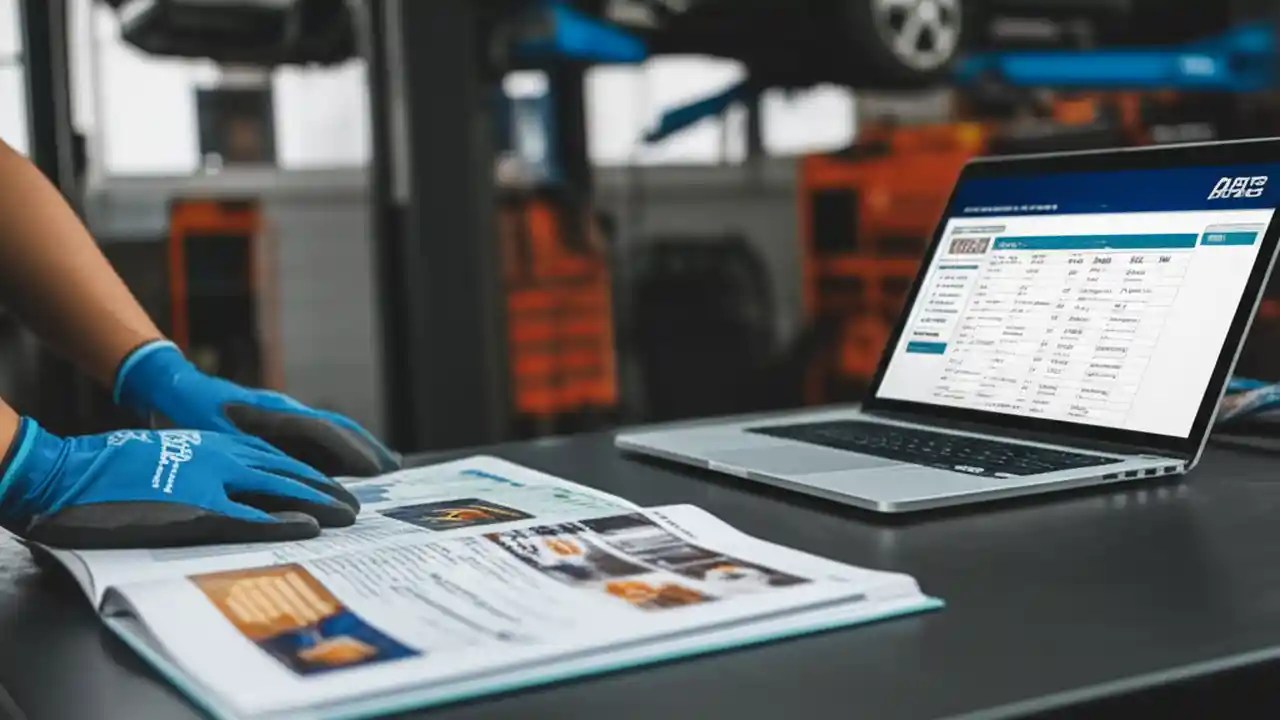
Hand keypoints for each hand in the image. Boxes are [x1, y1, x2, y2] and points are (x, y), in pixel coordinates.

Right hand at [0, 418, 358, 547]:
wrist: (74, 469)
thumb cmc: (117, 467)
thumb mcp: (172, 458)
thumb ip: (203, 468)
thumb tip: (225, 488)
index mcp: (216, 444)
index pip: (277, 456)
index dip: (311, 470)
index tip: (338, 484)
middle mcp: (223, 455)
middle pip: (290, 470)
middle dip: (328, 486)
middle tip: (358, 503)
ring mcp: (212, 479)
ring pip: (281, 489)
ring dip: (320, 502)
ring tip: (350, 514)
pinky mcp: (197, 506)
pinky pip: (252, 516)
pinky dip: (284, 521)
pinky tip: (310, 527)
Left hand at [114, 341, 399, 476]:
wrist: (171, 386)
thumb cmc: (190, 413)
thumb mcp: (219, 437)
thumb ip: (256, 452)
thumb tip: (290, 473)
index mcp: (276, 413)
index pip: (327, 432)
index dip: (355, 451)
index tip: (380, 469)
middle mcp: (286, 410)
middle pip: (338, 428)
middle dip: (367, 447)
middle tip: (395, 467)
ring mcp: (281, 415)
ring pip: (329, 431)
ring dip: (356, 448)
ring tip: (382, 466)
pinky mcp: (273, 423)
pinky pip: (313, 436)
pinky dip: (335, 449)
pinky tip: (341, 465)